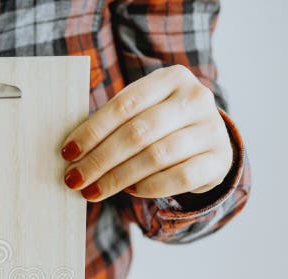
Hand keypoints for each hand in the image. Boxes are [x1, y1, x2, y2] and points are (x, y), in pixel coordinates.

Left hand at [60, 65, 231, 201]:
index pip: (125, 105)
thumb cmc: (161, 126)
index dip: (93, 130)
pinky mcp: (219, 159)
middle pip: (138, 132)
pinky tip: (129, 191)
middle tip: (74, 179)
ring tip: (93, 190)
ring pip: (156, 157)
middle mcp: (196, 98)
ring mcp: (211, 129)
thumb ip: (114, 122)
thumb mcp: (142, 111)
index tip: (68, 152)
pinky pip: (179, 177)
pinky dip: (149, 187)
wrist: (209, 143)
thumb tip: (70, 151)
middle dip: (100, 159)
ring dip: (118, 178)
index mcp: (172, 78)